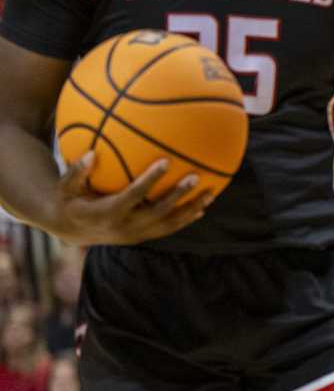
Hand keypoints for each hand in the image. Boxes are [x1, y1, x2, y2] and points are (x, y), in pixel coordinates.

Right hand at [49, 153, 212, 245]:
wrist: (72, 231)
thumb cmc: (70, 200)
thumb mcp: (65, 187)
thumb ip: (76, 171)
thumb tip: (91, 153)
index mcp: (107, 213)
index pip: (133, 196)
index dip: (149, 180)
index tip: (166, 161)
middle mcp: (124, 227)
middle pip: (157, 212)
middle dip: (177, 195)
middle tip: (195, 176)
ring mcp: (136, 234)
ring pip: (169, 224)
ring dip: (191, 209)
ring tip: (211, 193)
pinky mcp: (143, 237)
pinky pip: (168, 229)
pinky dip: (186, 219)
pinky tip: (203, 207)